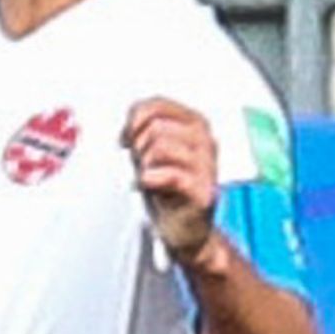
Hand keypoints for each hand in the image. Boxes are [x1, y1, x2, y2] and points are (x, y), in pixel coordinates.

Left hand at [123, 98, 218, 260]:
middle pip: (157, 126)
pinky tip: (148, 184)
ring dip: (144, 164)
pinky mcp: (202, 193)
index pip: (157, 105)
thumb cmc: (167, 188)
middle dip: (139, 145)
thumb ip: (142, 130)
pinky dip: (150, 179)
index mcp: (195, 124)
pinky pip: (171, 175)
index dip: (134, 120)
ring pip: (161, 147)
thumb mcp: (150, 150)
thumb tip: (127, 123)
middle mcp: (205, 141)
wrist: (184, 228)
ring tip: (147, 176)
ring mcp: (207, 167)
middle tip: (140, 163)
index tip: (127, 137)